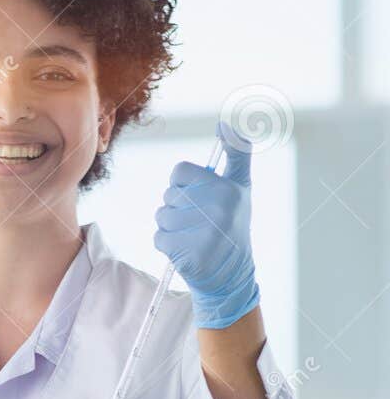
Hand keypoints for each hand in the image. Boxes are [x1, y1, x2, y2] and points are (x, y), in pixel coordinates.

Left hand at [154, 122, 258, 329]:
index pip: (180, 171)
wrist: (231, 274)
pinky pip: (158, 237)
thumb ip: (237, 154)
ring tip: (191, 236)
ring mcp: (204, 232)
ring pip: (162, 216)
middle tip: (197, 222)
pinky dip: (166, 245)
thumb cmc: (231, 226)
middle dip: (176, 208)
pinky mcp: (188, 253)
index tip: (198, 196)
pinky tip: (185, 249)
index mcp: (229, 188)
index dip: (183, 184)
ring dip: (170, 227)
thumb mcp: (241, 187)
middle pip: (169, 195)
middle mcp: (219, 208)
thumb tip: (224, 124)